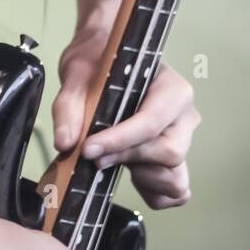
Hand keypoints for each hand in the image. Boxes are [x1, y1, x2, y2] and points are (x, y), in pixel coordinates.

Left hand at [52, 29, 198, 209]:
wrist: (103, 58)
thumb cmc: (99, 63)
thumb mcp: (77, 75)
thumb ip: (69, 107)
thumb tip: (66, 142)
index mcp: (171, 88)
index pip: (151, 123)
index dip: (119, 141)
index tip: (89, 149)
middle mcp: (183, 115)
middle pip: (169, 152)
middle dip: (129, 159)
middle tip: (96, 156)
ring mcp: (182, 139)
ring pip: (174, 176)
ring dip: (142, 177)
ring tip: (114, 160)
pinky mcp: (174, 160)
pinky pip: (175, 191)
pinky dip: (153, 191)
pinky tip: (130, 173)